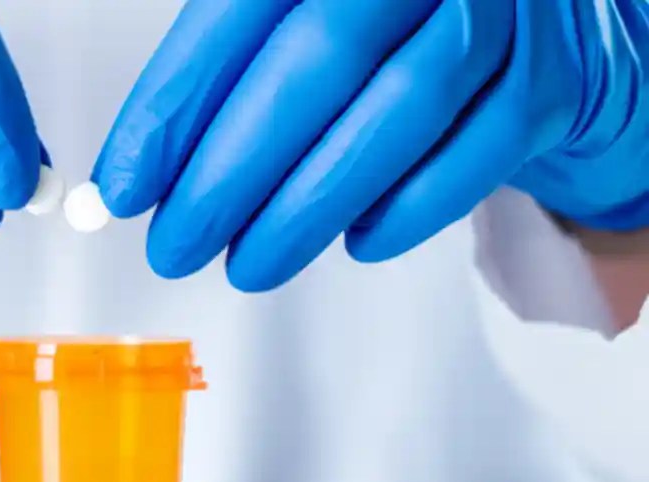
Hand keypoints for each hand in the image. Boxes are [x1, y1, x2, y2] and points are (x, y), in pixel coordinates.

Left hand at [94, 0, 648, 288]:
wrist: (541, 30)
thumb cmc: (394, 30)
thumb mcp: (304, 23)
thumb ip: (231, 80)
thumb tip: (144, 174)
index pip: (237, 14)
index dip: (175, 105)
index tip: (128, 183)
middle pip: (316, 62)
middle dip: (230, 172)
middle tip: (177, 243)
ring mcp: (499, 15)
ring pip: (395, 115)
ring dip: (306, 208)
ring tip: (249, 262)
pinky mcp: (547, 83)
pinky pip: (471, 158)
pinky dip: (402, 212)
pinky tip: (352, 242)